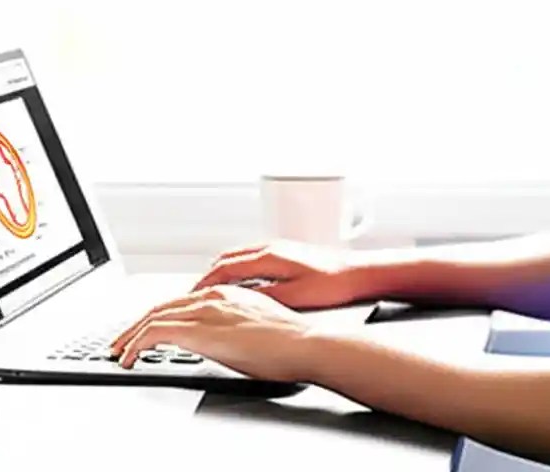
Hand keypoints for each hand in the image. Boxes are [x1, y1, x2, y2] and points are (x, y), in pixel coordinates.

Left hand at [109, 284, 319, 380]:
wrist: (305, 342)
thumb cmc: (291, 340)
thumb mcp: (259, 323)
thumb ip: (237, 323)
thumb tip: (226, 337)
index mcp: (227, 293)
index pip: (181, 301)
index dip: (158, 316)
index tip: (146, 330)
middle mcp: (213, 297)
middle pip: (161, 306)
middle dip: (136, 325)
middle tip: (121, 341)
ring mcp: (205, 311)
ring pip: (153, 317)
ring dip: (130, 335)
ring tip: (120, 352)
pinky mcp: (199, 331)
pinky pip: (155, 333)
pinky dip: (137, 344)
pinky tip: (132, 357)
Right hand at [191, 240, 369, 309]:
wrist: (359, 273)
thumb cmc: (333, 284)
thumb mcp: (294, 296)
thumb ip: (264, 297)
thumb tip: (237, 301)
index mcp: (268, 257)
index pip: (224, 268)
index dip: (203, 284)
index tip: (190, 296)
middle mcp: (270, 248)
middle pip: (226, 259)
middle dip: (207, 277)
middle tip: (194, 295)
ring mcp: (278, 248)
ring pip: (238, 256)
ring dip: (221, 272)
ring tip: (211, 290)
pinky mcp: (287, 253)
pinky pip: (251, 258)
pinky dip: (237, 270)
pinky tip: (241, 283)